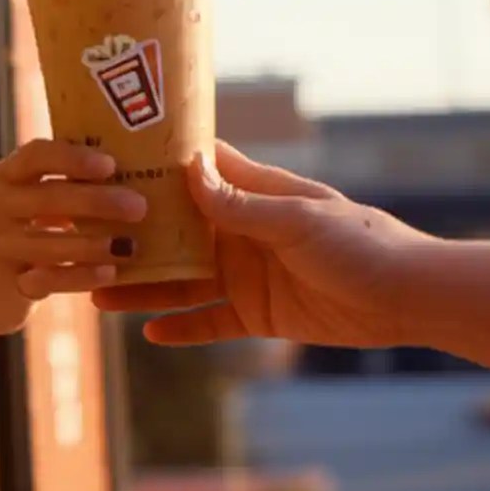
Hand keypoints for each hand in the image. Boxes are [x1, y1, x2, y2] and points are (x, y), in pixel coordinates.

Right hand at [0, 139, 146, 335]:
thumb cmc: (12, 234)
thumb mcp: (23, 201)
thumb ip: (61, 186)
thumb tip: (133, 171)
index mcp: (6, 177)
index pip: (37, 155)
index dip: (74, 158)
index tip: (110, 164)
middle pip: (49, 198)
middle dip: (98, 201)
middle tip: (138, 207)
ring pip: (50, 242)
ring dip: (95, 243)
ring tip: (130, 246)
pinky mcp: (8, 284)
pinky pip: (50, 279)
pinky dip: (82, 276)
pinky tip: (109, 273)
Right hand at [93, 140, 434, 347]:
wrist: (405, 297)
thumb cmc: (359, 242)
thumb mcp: (295, 220)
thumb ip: (240, 204)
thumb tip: (188, 169)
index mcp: (254, 195)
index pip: (198, 171)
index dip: (158, 163)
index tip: (110, 157)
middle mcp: (243, 232)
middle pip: (176, 231)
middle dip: (134, 235)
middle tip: (84, 237)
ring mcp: (247, 273)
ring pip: (182, 280)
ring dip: (145, 286)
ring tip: (98, 291)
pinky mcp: (257, 313)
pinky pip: (209, 321)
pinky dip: (181, 328)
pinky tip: (148, 333)